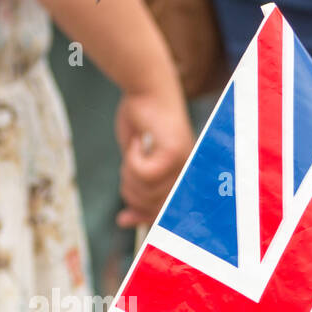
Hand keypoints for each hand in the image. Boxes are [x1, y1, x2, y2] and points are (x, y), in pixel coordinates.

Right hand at [115, 86, 192, 227]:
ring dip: (129, 172)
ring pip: (146, 190)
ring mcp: (183, 166)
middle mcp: (186, 175)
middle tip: (126, 167)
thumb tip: (125, 220)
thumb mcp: (135, 162)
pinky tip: (137, 142)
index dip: (144, 218)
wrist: (148, 91)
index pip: (166, 212)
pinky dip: (132, 159)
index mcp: (181, 180)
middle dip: (130, 190)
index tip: (124, 219)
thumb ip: (137, 189)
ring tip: (134, 151)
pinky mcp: (173, 154)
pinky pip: (143, 173)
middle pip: (152, 205)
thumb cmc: (142, 123)